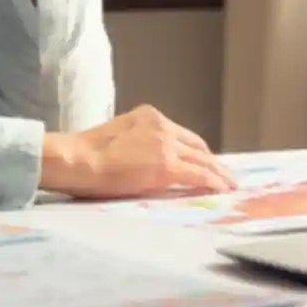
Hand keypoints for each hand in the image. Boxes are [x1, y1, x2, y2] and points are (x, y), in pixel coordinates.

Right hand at [38, 105, 238, 199]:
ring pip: (202, 159)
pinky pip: (199, 175)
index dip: (195, 151)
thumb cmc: (84, 153)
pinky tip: (222, 190)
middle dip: (212, 161)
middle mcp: (161, 125)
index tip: (205, 162)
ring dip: (219, 173)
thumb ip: (136, 142)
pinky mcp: (166, 165)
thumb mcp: (115, 136)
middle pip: (196, 145)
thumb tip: (145, 160)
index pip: (181, 135)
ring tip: (230, 185)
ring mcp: (165, 144)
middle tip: (224, 175)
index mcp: (148, 116)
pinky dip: (213, 182)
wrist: (76, 159)